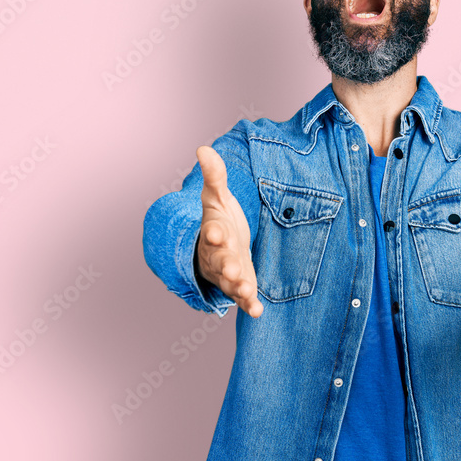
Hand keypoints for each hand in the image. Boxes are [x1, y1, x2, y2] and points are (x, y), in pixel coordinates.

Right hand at [195, 145, 262, 317]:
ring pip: (230, 282)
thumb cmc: (219, 220)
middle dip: (226, 265)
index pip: (211, 232)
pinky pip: (242, 297)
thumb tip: (203, 149)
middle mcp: (218, 255)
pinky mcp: (240, 285)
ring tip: (246, 290)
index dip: (213, 233)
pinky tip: (257, 311)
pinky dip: (248, 305)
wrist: (220, 245)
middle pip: (220, 261)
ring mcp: (228, 272)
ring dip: (238, 287)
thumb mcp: (217, 196)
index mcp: (213, 232)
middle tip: (232, 268)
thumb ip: (214, 176)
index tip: (215, 232)